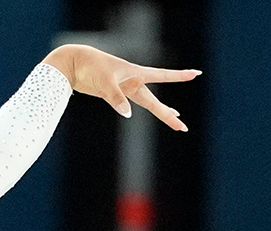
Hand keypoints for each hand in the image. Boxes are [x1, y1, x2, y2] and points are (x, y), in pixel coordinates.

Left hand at [42, 44, 200, 130]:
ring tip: (175, 118)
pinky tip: (135, 113)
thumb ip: (116, 97)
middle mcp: (132, 82)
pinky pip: (125, 104)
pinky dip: (132, 109)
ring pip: (145, 103)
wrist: (74, 63)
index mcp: (136, 73)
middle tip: (182, 127)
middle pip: (154, 102)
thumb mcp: (105, 81)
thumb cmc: (92, 66)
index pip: (163, 76)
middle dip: (168, 114)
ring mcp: (122, 89)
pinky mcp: (110, 94)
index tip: (196, 74)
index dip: (179, 76)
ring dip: (159, 111)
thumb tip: (128, 114)